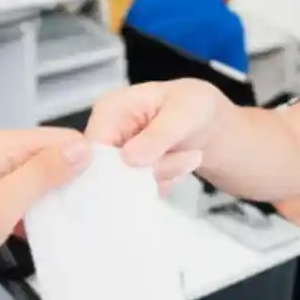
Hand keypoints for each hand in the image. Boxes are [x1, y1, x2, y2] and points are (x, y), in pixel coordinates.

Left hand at [0, 128, 90, 279]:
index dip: (88, 162)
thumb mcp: (0, 204)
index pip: (64, 141)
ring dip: (55, 201)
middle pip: (54, 159)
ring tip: (72, 224)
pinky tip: (41, 234)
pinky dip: (35, 213)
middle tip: (92, 211)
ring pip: (40, 180)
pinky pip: (23, 197)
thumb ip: (41, 175)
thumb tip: (79, 150)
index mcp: (4, 148)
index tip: (105, 187)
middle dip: (75, 182)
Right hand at [86, 79, 225, 194]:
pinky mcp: (124, 174)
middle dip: (149, 173)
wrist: (205, 121)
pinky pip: (134, 192)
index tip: (156, 169)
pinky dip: (160, 186)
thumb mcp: (183, 114)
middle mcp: (103, 134)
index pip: (94, 150)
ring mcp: (112, 156)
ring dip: (161, 178)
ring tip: (192, 157)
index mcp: (108, 109)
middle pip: (107, 172)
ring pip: (125, 186)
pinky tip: (180, 170)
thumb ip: (158, 135)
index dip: (117, 168)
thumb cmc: (192, 107)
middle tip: (190, 159)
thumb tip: (128, 159)